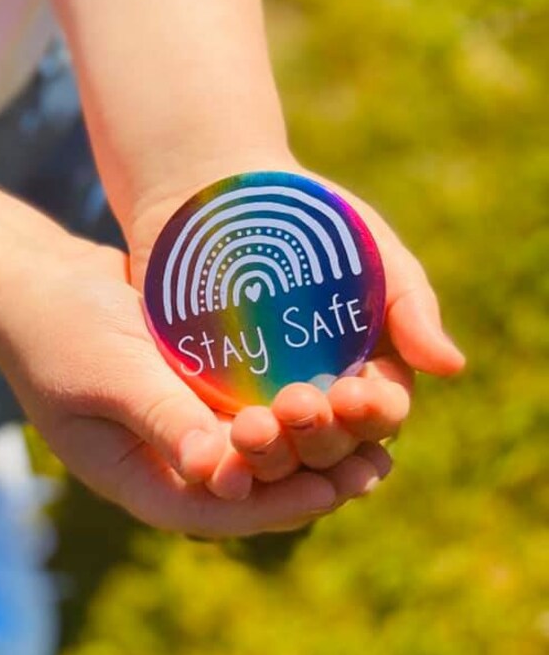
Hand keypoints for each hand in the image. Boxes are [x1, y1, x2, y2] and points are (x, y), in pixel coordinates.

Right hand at [0, 236, 391, 536]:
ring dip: (312, 448)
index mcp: (138, 475)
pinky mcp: (193, 388)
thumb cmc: (60, 329)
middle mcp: (167, 460)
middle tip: (373, 468)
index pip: (216, 511)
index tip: (334, 490)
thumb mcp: (109, 373)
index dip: (278, 507)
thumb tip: (221, 474)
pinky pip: (250, 407)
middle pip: (249, 490)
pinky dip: (289, 405)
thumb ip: (162, 420)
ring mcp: (181, 425)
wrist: (36, 284)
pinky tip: (335, 387)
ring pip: (258, 452)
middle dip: (310, 481)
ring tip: (374, 436)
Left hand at [127, 159, 465, 485]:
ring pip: (271, 457)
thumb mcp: (373, 254)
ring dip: (267, 455)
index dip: (373, 411)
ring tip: (250, 431)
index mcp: (367, 380)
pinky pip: (212, 448)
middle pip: (326, 445)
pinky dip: (213, 459)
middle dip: (319, 434)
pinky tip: (206, 454)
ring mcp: (259, 410)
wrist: (227, 195)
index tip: (356, 394)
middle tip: (298, 407)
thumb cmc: (317, 224)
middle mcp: (316, 407)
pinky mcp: (202, 406)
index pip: (378, 413)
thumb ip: (411, 307)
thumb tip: (451, 366)